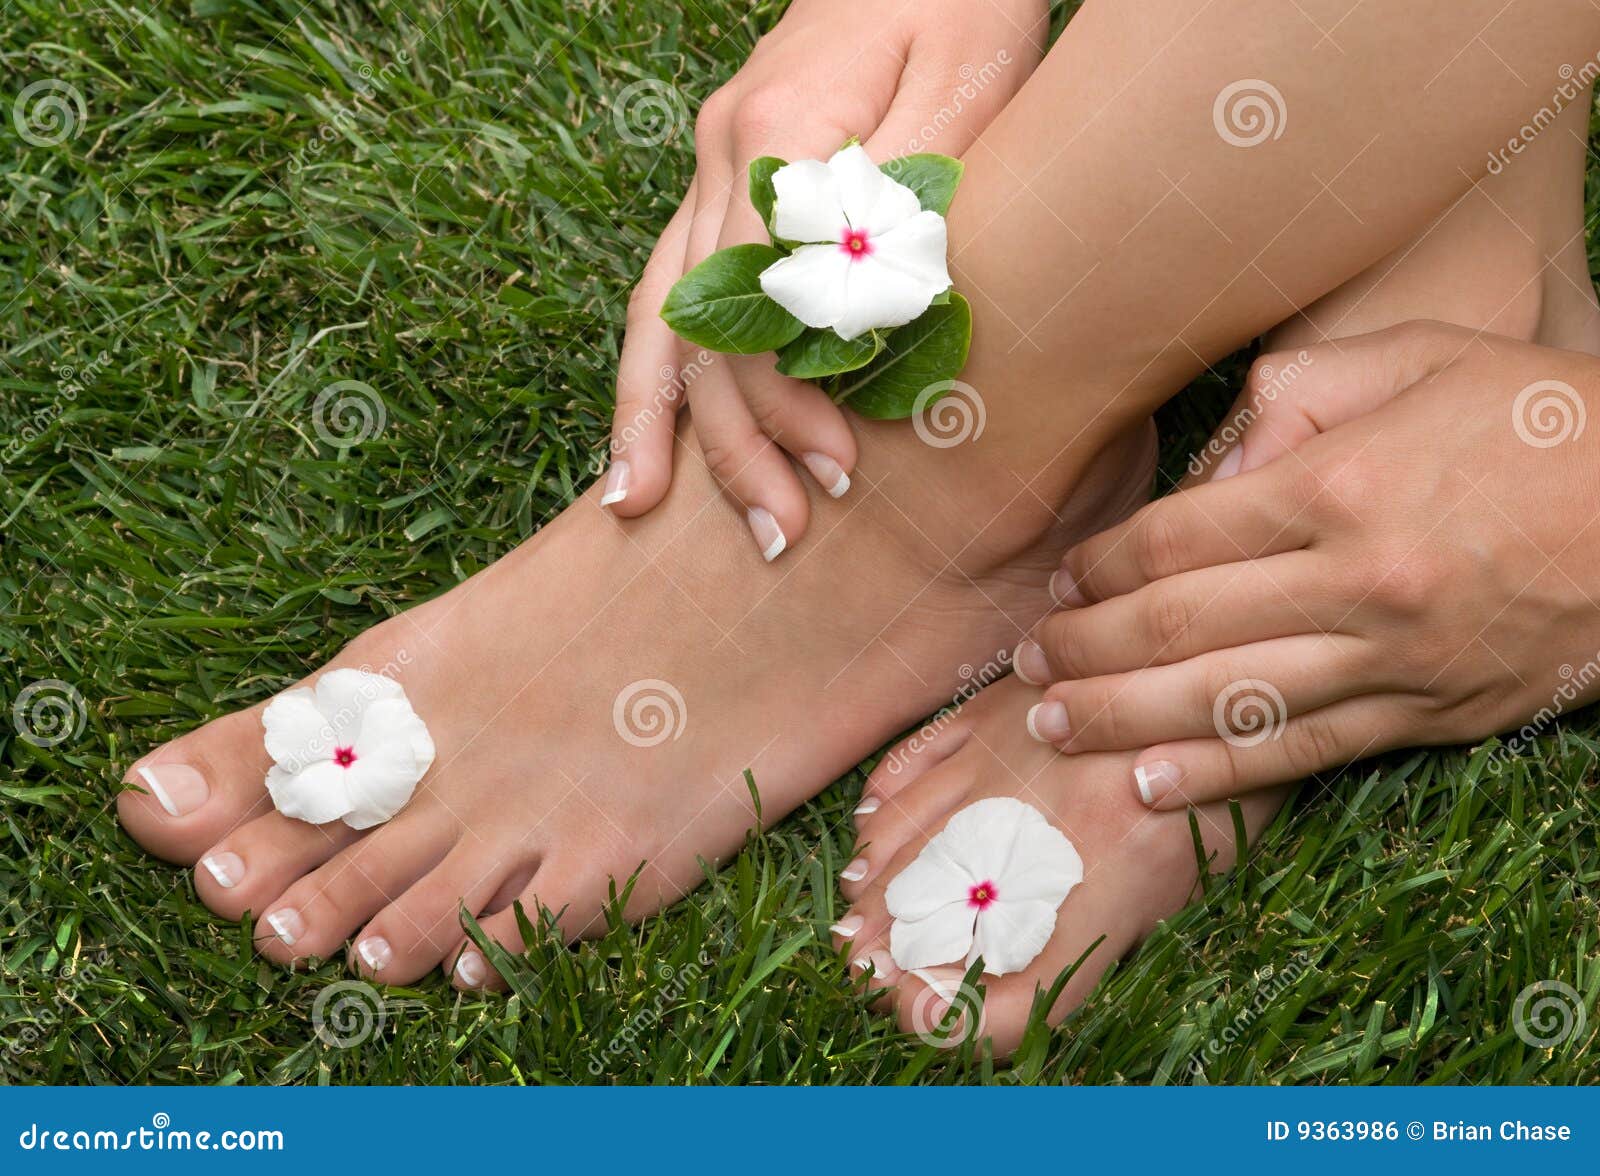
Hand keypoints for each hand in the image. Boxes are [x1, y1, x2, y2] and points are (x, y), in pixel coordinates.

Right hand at [605, 0, 1048, 558]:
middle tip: (779, 532)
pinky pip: (667, 287)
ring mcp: (706, 166)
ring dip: (662, 417)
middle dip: (730, 441)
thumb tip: (864, 319)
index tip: (844, 473)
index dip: (789, 402)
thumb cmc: (960, 7)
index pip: (759, 306)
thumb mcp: (968, 81)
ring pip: (658, 310)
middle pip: (698, 324)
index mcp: (778, 138)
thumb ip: (909, 197)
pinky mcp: (718, 180)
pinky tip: (645, 433)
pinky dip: (653, 366)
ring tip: (638, 510)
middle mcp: (720, 157)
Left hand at [1010, 321, 1599, 804]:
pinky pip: (1307, 752)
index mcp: (1343, 484)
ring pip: (1227, 700)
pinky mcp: (1431, 713)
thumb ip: (1302, 392)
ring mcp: (1395, 657)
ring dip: (1125, 717)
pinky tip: (1151, 786)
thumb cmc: (1545, 419)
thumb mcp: (1426, 356)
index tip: (1062, 582)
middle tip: (1027, 662)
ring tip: (1051, 725)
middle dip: (1088, 646)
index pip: (1180, 537)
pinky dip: (1222, 774)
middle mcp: (1358, 579)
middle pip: (1182, 625)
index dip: (1103, 565)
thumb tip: (1215, 455)